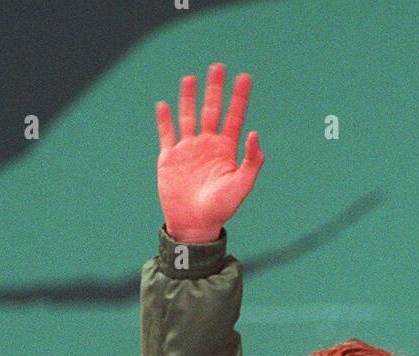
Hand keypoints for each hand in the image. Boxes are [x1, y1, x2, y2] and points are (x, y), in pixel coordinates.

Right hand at [154, 64, 264, 241]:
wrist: (195, 226)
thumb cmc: (221, 209)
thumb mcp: (241, 186)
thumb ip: (251, 161)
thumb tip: (254, 133)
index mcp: (226, 151)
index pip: (234, 117)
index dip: (239, 98)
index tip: (244, 77)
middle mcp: (207, 145)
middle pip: (211, 110)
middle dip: (215, 89)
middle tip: (218, 67)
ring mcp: (188, 150)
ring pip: (188, 117)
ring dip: (189, 97)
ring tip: (190, 78)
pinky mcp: (169, 158)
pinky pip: (166, 134)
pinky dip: (164, 120)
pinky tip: (164, 105)